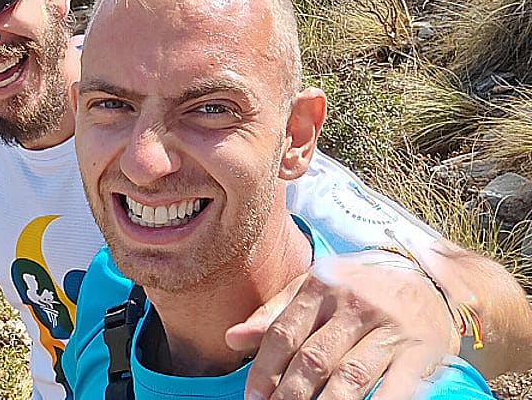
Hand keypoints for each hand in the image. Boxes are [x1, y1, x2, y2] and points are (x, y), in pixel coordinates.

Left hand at [225, 250, 459, 399]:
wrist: (432, 276)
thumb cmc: (361, 284)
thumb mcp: (315, 285)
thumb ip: (275, 312)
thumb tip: (232, 338)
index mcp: (322, 285)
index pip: (284, 332)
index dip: (264, 369)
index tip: (252, 397)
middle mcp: (355, 304)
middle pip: (313, 359)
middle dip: (288, 394)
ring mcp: (390, 328)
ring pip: (348, 377)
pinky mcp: (421, 351)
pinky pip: (393, 388)